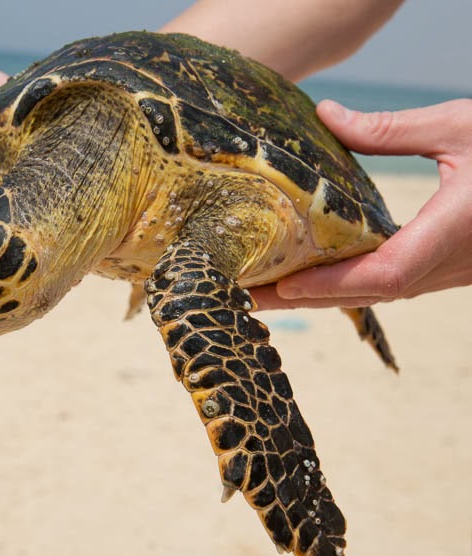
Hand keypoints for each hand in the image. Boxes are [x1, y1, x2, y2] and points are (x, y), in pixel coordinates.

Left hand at [252, 98, 471, 308]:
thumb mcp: (461, 125)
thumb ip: (392, 129)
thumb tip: (326, 114)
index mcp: (455, 230)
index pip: (385, 273)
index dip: (331, 284)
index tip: (283, 284)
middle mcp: (451, 263)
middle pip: (368, 295)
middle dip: (305, 300)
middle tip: (246, 299)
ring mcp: (451, 272)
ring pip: (378, 296)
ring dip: (321, 298)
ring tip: (265, 294)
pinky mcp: (448, 269)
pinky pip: (391, 287)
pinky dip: (347, 288)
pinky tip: (312, 279)